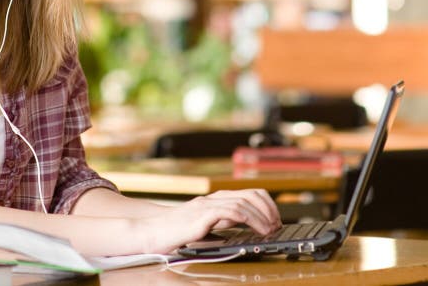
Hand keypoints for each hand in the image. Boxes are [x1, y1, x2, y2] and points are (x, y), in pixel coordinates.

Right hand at [140, 189, 281, 253]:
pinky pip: (232, 211)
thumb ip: (223, 221)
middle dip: (269, 209)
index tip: (275, 220)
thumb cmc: (175, 232)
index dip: (266, 204)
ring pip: (244, 201)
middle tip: (276, 225)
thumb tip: (247, 224)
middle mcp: (212, 199)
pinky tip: (257, 230)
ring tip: (270, 229)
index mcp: (214, 200)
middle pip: (250, 194)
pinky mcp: (202, 216)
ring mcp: (207, 205)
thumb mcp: (205, 225)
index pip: (248, 193)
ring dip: (263, 216)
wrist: (151, 232)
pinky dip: (250, 219)